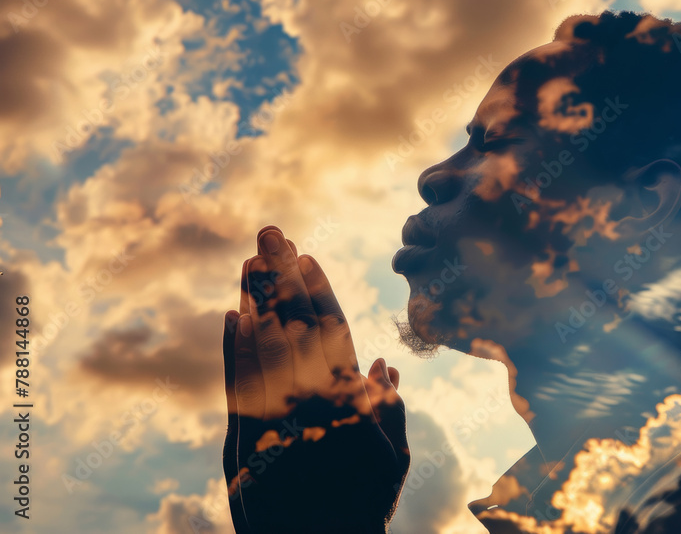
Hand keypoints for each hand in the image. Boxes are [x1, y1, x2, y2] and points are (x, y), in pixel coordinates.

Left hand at [222, 226, 408, 532]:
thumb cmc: (363, 506)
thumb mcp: (393, 461)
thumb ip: (391, 410)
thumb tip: (386, 363)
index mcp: (350, 403)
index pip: (331, 331)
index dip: (317, 290)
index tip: (307, 256)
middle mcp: (310, 403)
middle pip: (292, 325)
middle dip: (281, 276)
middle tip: (269, 233)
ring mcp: (273, 420)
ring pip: (261, 346)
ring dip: (254, 300)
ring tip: (248, 263)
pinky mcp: (242, 441)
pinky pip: (236, 385)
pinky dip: (232, 348)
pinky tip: (229, 316)